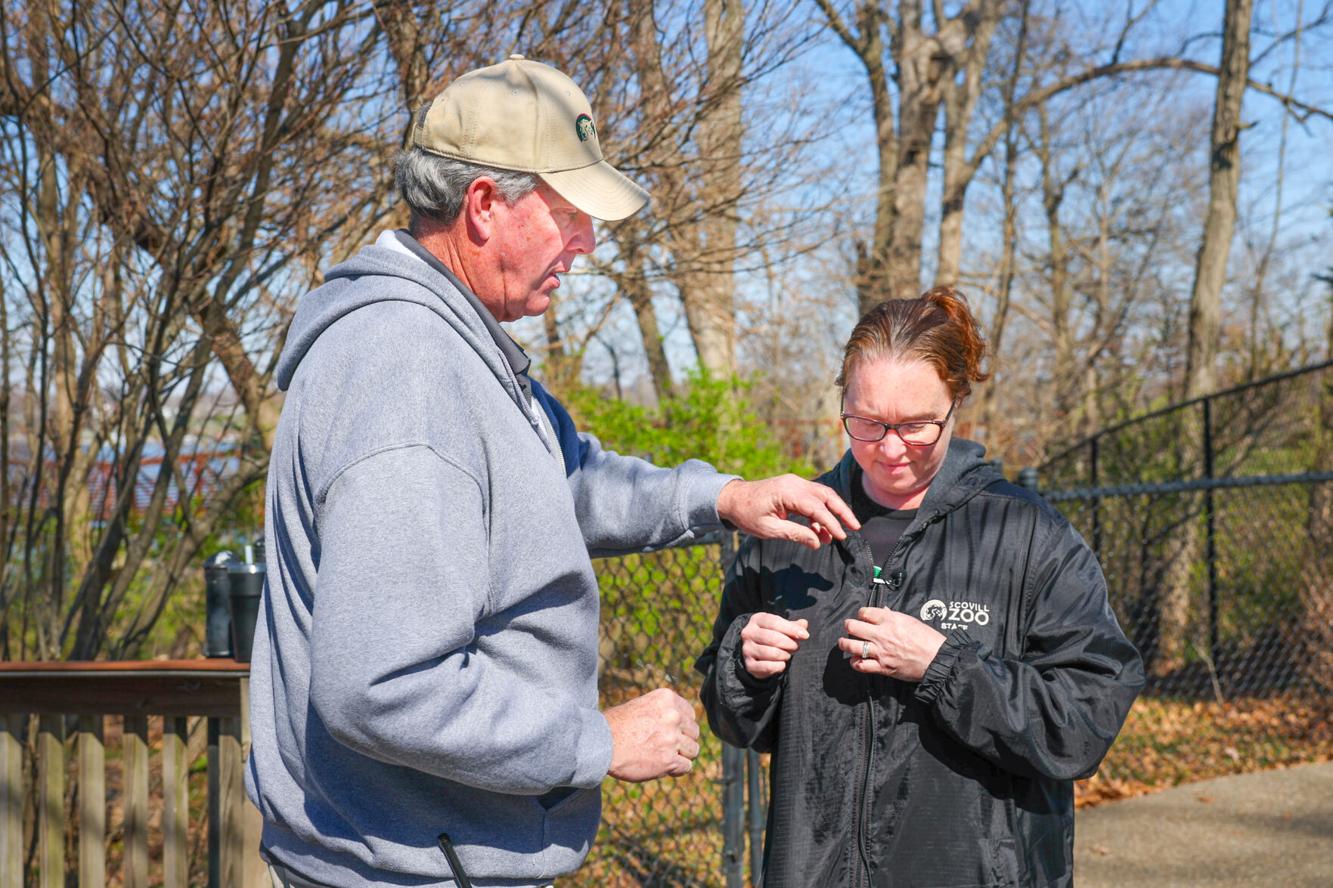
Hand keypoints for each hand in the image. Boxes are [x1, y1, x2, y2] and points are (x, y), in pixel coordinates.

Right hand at [604, 688, 700, 781]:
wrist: (600, 743)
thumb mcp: (640, 705)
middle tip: (667, 747)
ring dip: (681, 756)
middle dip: (683, 741)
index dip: (683, 726)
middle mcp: (673, 716)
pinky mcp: (668, 760)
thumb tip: (680, 722)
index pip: (690, 714)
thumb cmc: (616, 725)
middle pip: (694, 732)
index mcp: (667, 699)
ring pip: (693, 750)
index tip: (672, 732)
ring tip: (664, 757)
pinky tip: (664, 767)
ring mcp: (672, 738)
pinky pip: (686, 767)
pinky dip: (677, 769)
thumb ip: (662, 711)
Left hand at [717, 476, 859, 549]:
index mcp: (787, 492)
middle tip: (855, 528)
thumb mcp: (768, 529)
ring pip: (823, 495)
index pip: (816, 507)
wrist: (732, 498)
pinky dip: (820, 512)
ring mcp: (794, 483)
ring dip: (834, 511)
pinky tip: (821, 530)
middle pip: (826, 495)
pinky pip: (813, 498)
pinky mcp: (794, 487)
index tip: (841, 536)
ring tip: (840, 532)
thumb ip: (794, 534)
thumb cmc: (747, 514)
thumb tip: (817, 542)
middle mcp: (794, 483)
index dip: (831, 523)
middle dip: (843, 512)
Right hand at [740, 613, 808, 678]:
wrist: (757, 653)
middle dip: (789, 644)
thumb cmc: (773, 636)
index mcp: (757, 619)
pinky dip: (779, 666)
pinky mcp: (749, 664)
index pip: (775, 622)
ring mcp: (747, 649)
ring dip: (785, 655)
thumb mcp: (783, 627)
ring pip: (771, 653)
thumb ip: (794, 626)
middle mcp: (748, 633)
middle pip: (773, 638)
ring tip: (787, 655)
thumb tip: (804, 624)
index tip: (805, 635)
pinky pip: (767, 667)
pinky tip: (782, 664)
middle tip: (795, 647)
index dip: (791, 629)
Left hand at [839, 607, 946, 681]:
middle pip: (853, 626)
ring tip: (844, 643)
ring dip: (845, 644)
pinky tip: (855, 660)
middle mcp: (882, 634)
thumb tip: (883, 611)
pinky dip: (855, 663)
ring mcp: (880, 651)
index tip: (862, 618)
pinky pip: (861, 665)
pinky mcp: (882, 667)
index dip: (860, 614)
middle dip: (848, 626)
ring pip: (851, 646)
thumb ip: (893, 616)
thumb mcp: (910, 621)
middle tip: (849, 628)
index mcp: (890, 620)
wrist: (936, 659)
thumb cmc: (927, 638)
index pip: (864, 612)